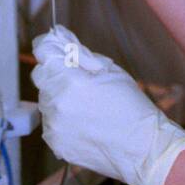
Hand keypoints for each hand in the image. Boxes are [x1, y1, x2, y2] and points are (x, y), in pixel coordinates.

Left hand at [31, 25, 184, 184]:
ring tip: (87, 105)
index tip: (57, 46)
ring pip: (45, 99)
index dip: (50, 46)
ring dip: (59, 97)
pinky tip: (84, 121)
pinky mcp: (55, 144)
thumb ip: (78, 52)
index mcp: (70, 81)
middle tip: (81, 80)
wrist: (142, 148)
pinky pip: (50, 122)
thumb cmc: (131, 107)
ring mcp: (54, 126)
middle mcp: (56, 104)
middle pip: (41, 76)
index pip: (43, 52)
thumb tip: (59, 35)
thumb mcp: (109, 69)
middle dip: (56, 72)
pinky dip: (61, 118)